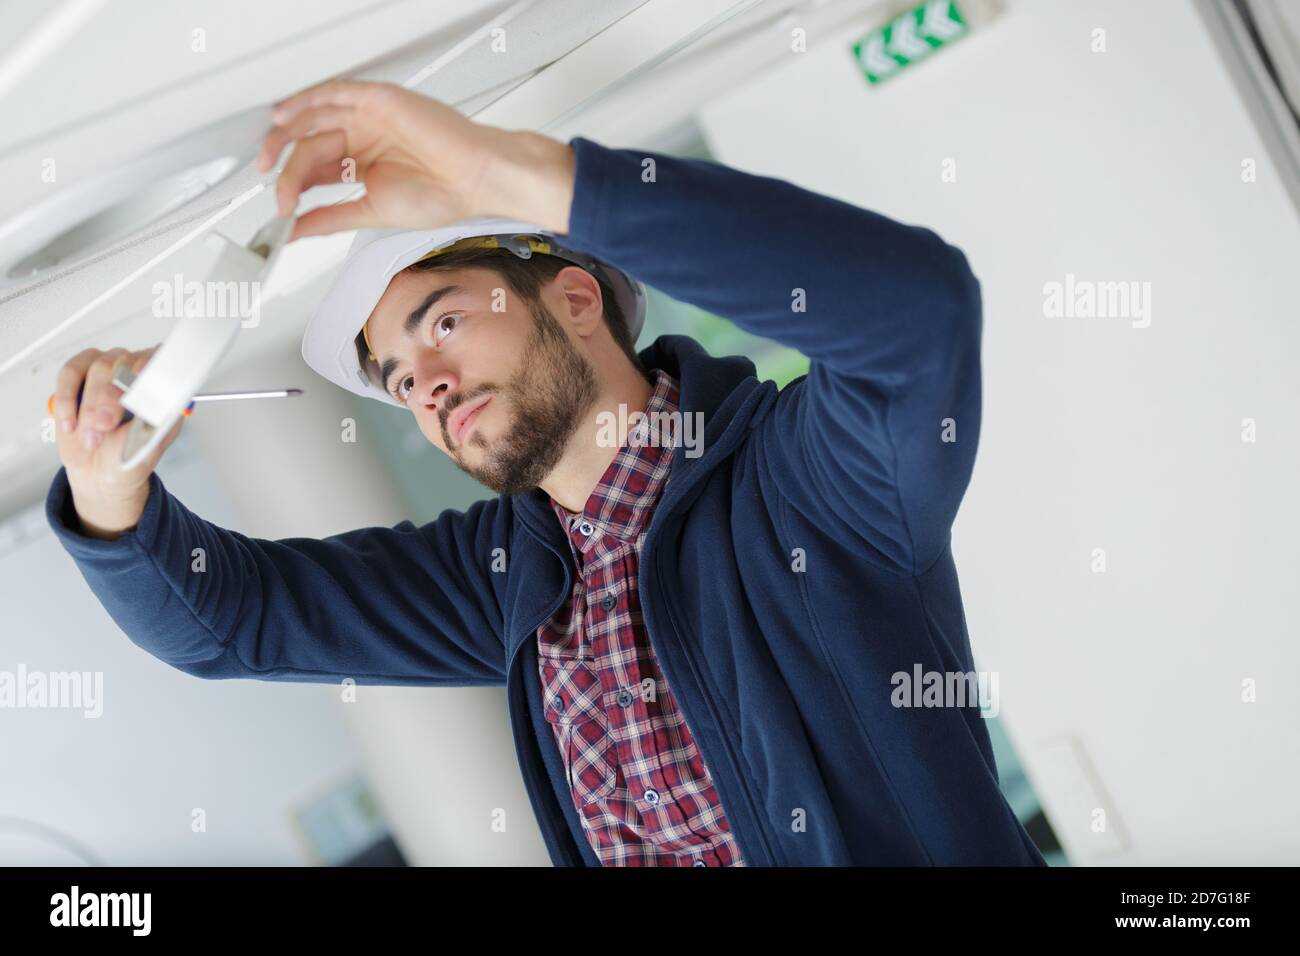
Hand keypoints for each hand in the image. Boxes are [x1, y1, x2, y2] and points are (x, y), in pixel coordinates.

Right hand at [51, 346, 183, 538]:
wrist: (99, 470)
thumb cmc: (128, 454)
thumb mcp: (149, 444)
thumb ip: (156, 421)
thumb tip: (162, 401)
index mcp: (160, 383)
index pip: (161, 360)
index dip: (150, 367)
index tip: (139, 381)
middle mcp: (135, 368)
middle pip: (125, 363)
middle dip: (111, 396)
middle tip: (104, 425)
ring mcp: (107, 367)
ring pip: (98, 367)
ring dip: (90, 405)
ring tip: (91, 436)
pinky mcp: (78, 373)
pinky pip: (70, 374)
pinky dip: (66, 400)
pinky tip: (70, 424)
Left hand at [256, 79, 576, 241]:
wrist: (475, 179)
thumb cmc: (442, 195)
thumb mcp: (371, 212)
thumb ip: (330, 218)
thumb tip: (297, 230)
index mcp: (363, 162)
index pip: (316, 168)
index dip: (293, 184)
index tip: (280, 207)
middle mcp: (363, 136)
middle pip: (310, 143)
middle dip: (286, 166)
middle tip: (275, 188)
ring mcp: (369, 116)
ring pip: (315, 117)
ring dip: (287, 136)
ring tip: (271, 160)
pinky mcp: (377, 99)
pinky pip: (334, 93)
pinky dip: (306, 102)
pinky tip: (286, 118)